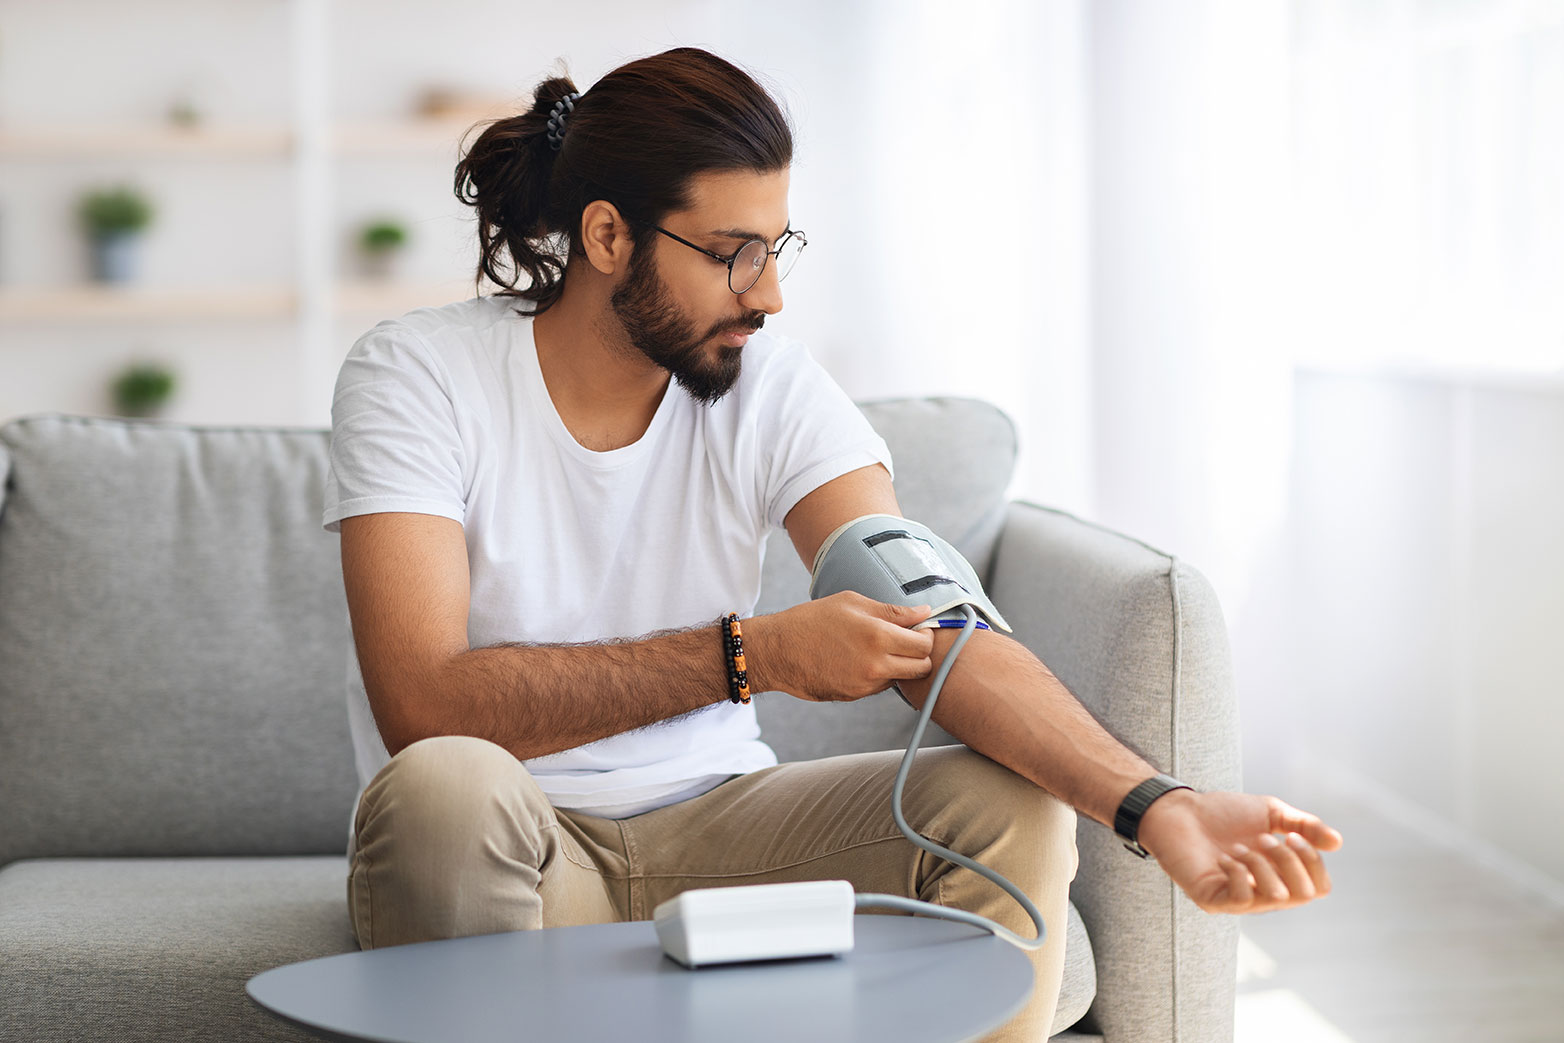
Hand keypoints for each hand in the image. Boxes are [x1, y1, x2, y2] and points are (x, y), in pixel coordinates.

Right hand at [749, 592, 934, 702]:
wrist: (778, 651)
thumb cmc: (811, 620)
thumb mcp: (851, 603)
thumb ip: (892, 611)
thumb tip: (924, 612)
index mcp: (877, 636)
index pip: (925, 645)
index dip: (926, 635)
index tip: (919, 629)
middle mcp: (875, 665)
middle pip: (922, 669)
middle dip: (920, 655)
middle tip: (907, 641)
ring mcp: (865, 685)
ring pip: (902, 679)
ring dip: (899, 666)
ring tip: (878, 649)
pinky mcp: (854, 696)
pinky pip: (880, 687)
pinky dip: (879, 675)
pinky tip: (859, 660)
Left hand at [1134, 789, 1343, 913]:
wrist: (1178, 809)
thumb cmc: (1223, 813)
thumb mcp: (1271, 813)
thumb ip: (1304, 826)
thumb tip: (1338, 843)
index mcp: (1282, 876)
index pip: (1319, 888)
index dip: (1313, 862)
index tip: (1291, 834)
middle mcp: (1264, 894)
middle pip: (1304, 895)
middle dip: (1289, 860)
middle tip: (1263, 838)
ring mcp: (1239, 901)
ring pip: (1277, 898)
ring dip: (1261, 863)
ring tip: (1238, 847)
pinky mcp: (1213, 901)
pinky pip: (1242, 899)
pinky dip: (1239, 873)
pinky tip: (1225, 859)